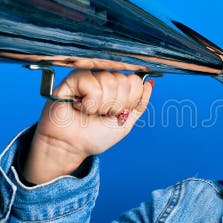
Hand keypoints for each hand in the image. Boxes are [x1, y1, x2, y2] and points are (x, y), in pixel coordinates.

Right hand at [23, 70, 153, 183]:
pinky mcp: (74, 78)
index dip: (129, 101)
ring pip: (110, 81)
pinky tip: (80, 106)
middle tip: (101, 114)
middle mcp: (104, 79)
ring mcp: (90, 77)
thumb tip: (150, 83)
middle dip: (116, 105)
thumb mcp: (126, 123)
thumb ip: (140, 103)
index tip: (117, 113)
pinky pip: (92, 84)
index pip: (135, 81)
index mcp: (117, 87)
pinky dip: (89, 102)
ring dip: (102, 105)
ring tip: (89, 112)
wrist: (71, 146)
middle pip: (124, 81)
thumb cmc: (94, 136)